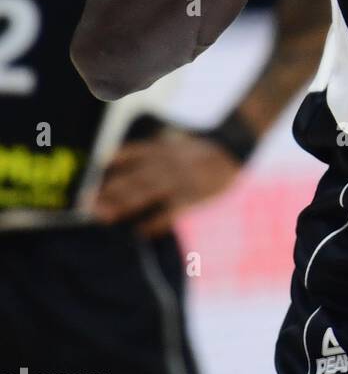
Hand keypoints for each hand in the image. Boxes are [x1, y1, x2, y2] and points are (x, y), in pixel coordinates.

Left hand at [91, 126, 241, 237]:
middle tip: (87, 206)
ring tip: (103, 216)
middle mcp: (166, 162)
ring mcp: (178, 179)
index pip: (132, 154)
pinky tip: (140, 231)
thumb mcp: (177, 141)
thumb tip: (119, 159)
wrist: (234, 149)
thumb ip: (153, 150)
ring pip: (145, 192)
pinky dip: (154, 221)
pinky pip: (169, 211)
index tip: (93, 178)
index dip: (112, 165)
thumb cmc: (203, 151)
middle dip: (109, 192)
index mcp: (163, 148)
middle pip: (133, 177)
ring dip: (122, 205)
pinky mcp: (192, 195)